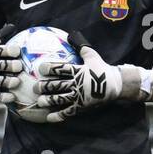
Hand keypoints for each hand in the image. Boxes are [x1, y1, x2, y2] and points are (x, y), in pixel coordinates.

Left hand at [35, 30, 152, 122]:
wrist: (117, 85)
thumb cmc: (103, 69)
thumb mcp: (93, 56)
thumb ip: (82, 48)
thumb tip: (72, 36)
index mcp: (79, 71)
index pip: (62, 69)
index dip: (50, 68)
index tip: (40, 68)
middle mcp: (77, 84)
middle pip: (58, 85)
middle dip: (45, 86)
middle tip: (35, 87)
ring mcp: (79, 97)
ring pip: (61, 99)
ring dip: (49, 101)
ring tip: (40, 101)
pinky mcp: (81, 107)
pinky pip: (68, 112)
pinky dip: (58, 116)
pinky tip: (49, 117)